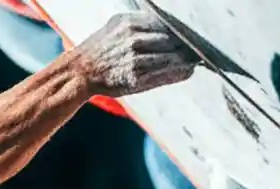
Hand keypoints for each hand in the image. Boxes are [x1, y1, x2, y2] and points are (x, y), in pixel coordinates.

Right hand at [72, 5, 198, 96]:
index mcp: (129, 22)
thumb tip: (169, 26)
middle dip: (188, 44)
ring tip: (194, 60)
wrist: (79, 73)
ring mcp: (135, 57)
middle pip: (174, 38)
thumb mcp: (117, 27)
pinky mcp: (136, 76)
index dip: (183, 29)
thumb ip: (140, 24)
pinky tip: (187, 70)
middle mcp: (133, 37)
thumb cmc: (101, 51)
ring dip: (187, 59)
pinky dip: (180, 71)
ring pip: (174, 55)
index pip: (167, 22)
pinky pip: (167, 72)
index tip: (194, 34)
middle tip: (200, 48)